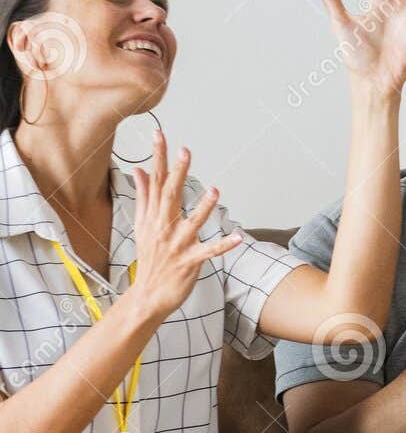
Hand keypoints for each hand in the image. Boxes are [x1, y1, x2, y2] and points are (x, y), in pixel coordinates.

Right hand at [125, 129, 242, 321]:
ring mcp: (177, 245)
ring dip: (203, 208)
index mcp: (153, 216)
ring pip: (191, 223)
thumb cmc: (149, 258)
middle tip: (185, 151)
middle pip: (170, 196)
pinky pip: (208, 252)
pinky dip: (223, 245)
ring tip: (214, 190)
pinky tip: (238, 236)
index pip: (156, 181)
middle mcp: (163, 227)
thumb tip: (140, 171)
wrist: (146, 297)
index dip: (159, 158)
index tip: (160, 135)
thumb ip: (144, 197)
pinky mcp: (189, 262)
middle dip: (178, 173)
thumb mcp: (142, 225)